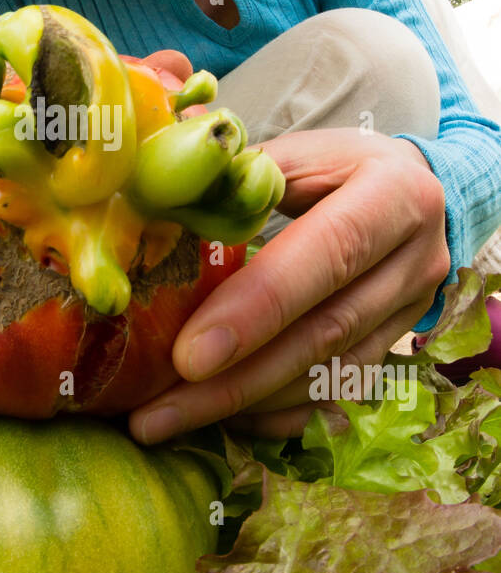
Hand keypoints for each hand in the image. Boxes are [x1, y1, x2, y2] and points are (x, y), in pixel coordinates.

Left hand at [128, 127, 450, 444]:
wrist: (411, 192)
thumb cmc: (338, 167)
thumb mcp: (297, 152)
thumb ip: (238, 176)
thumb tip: (157, 192)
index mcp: (394, 195)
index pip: (326, 255)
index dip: (258, 308)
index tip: (188, 355)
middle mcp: (415, 261)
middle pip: (324, 333)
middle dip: (235, 380)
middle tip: (157, 412)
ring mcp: (411, 314)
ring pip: (327, 376)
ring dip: (244, 404)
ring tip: (165, 420)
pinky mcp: (395, 349)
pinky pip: (333, 396)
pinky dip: (274, 413)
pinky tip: (218, 419)